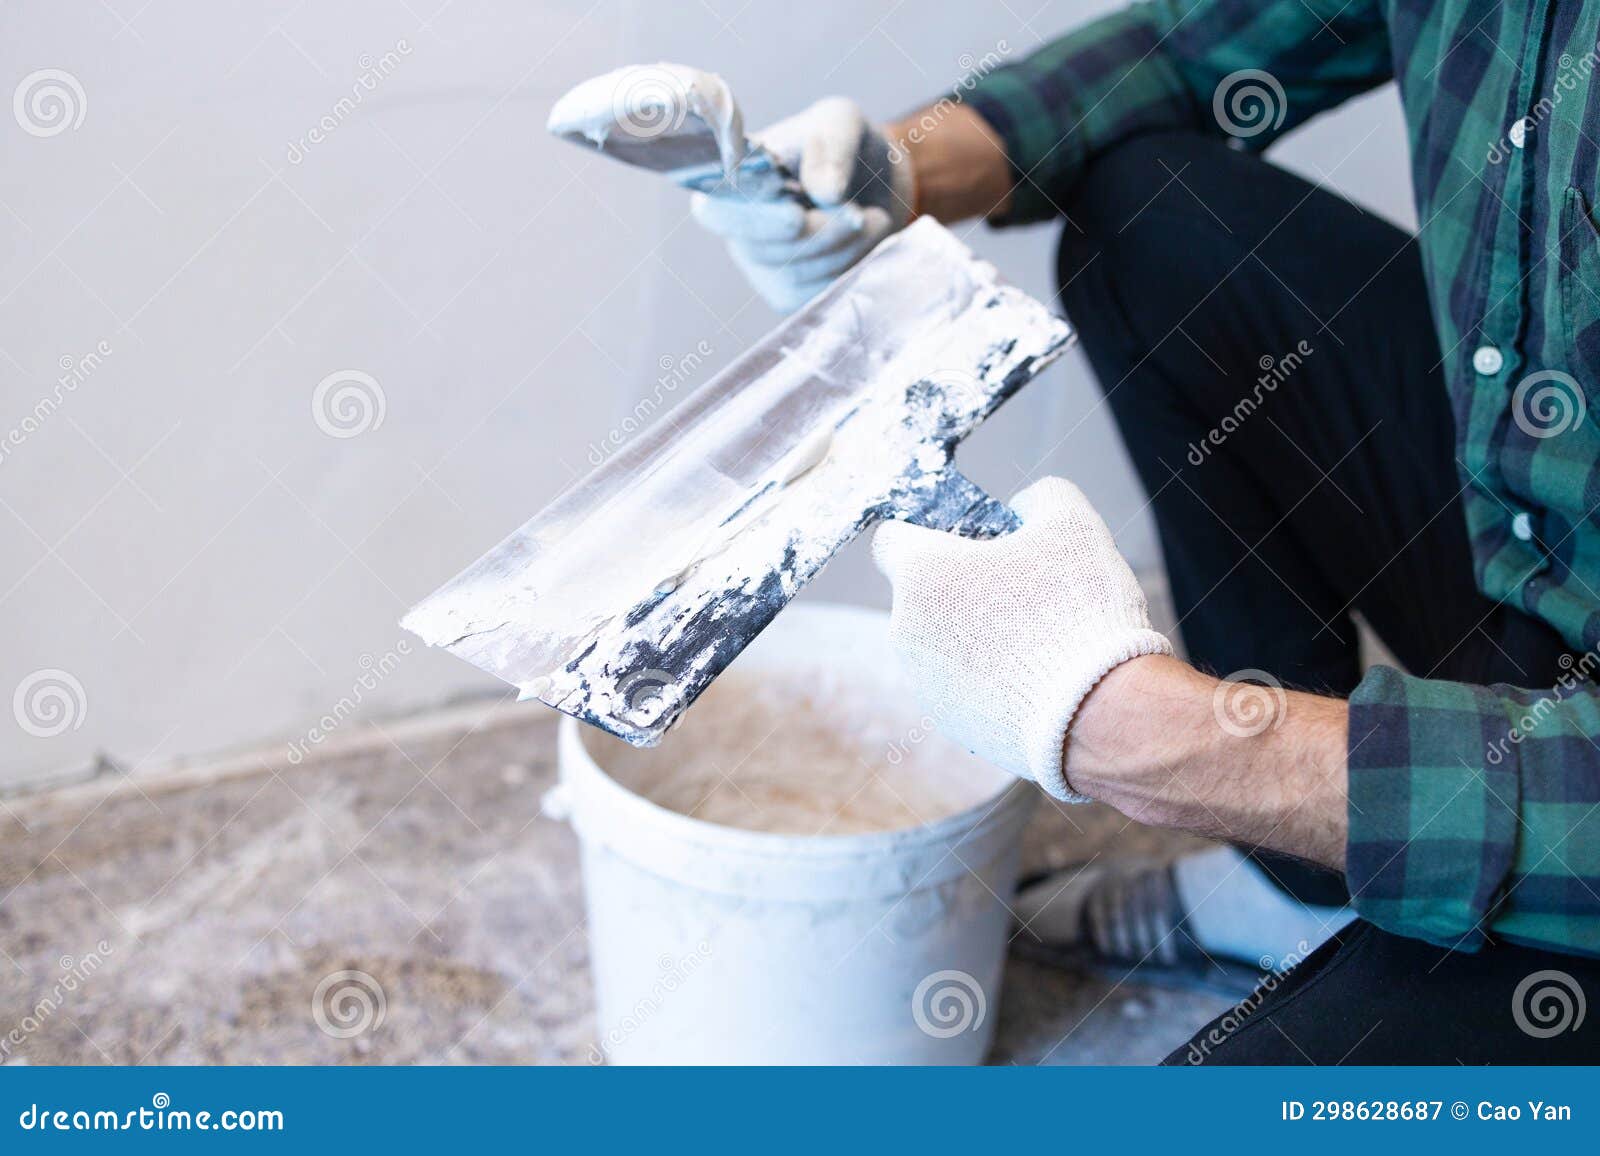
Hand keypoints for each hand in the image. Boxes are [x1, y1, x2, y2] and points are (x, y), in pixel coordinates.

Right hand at [691, 97, 914, 312]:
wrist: (872, 186)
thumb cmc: (842, 146)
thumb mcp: (842, 124)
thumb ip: (833, 148)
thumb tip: (825, 192)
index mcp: (732, 180)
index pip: (714, 210)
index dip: (752, 218)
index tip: (795, 215)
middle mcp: (736, 226)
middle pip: (763, 249)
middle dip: (818, 233)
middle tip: (858, 214)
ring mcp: (759, 264)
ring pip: (795, 274)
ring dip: (843, 248)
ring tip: (869, 218)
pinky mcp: (787, 293)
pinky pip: (814, 294)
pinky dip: (849, 269)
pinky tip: (861, 242)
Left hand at [871, 477, 1171, 801]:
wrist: (1099, 714)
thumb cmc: (1078, 611)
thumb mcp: (1073, 524)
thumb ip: (1040, 497)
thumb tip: (1024, 507)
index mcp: (921, 574)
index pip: (891, 539)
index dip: (928, 532)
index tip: (969, 540)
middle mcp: (906, 631)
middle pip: (921, 594)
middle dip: (960, 587)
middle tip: (1021, 590)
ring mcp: (924, 683)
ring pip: (940, 642)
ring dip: (975, 634)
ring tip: (1037, 639)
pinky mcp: (949, 722)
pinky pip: (962, 685)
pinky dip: (989, 677)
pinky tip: (1037, 679)